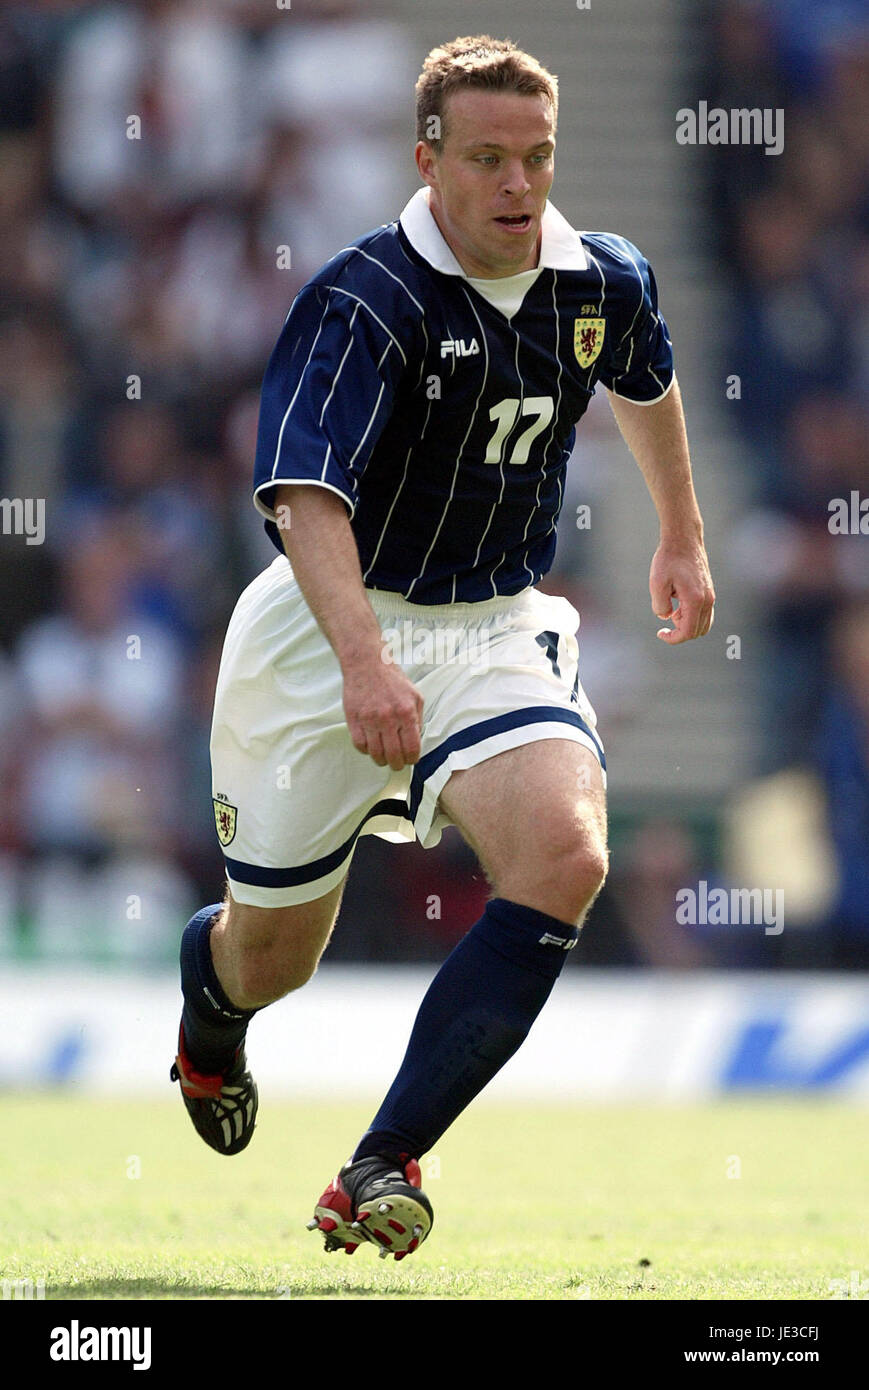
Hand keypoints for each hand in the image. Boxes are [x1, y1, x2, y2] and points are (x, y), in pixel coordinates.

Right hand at [342, 652, 423, 769]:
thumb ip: (418, 720)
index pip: (412, 748)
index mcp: (407, 713)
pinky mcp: (353, 719)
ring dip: (381, 760)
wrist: (367, 664)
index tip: (410, 760)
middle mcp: (388, 718)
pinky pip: (360, 745)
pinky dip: (366, 750)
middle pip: (394, 755)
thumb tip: (416, 741)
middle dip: (397, 764)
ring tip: (383, 758)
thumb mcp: (415, 697)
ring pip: (375, 753)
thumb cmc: (392, 680)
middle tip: (397, 764)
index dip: (412, 759)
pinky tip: (371, 746)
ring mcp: (369, 719)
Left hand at [649, 539, 714, 643]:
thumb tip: (667, 617)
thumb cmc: (669, 559)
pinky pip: (705, 613)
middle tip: (666, 615)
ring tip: (672, 608)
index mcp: (695, 600)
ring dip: (687, 624)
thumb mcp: (657, 583)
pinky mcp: (709, 591)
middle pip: (697, 632)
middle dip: (680, 631)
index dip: (673, 638)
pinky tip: (679, 602)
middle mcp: (707, 600)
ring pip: (703, 624)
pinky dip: (692, 616)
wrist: (683, 539)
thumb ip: (660, 605)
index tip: (660, 633)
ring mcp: (710, 595)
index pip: (688, 632)